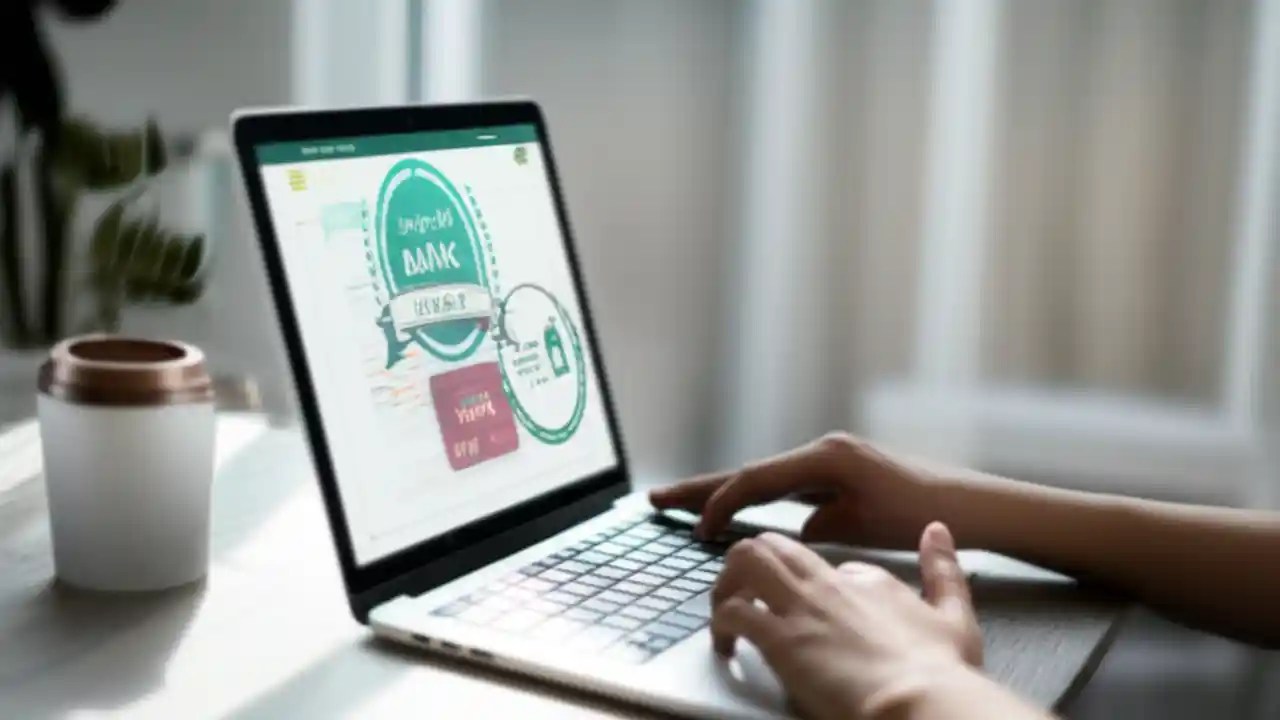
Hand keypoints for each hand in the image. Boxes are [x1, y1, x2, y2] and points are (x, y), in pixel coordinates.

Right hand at [650, 433, 950, 548]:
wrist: (967, 503)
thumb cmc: (920, 511)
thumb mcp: (864, 523)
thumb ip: (818, 522)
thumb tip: (789, 530)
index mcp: (826, 457)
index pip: (756, 480)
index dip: (721, 504)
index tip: (698, 530)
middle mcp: (822, 450)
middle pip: (749, 472)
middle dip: (702, 488)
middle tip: (656, 498)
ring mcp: (827, 459)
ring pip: (762, 478)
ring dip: (722, 492)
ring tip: (681, 503)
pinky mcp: (835, 473)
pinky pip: (781, 485)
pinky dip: (751, 496)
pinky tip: (734, 509)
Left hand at [711, 524, 982, 719]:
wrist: (920, 699)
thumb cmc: (942, 670)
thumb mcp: (956, 615)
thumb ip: (945, 570)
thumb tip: (938, 530)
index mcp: (868, 579)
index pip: (826, 566)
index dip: (811, 585)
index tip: (808, 609)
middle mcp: (829, 583)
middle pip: (776, 547)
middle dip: (754, 564)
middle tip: (745, 594)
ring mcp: (802, 608)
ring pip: (745, 562)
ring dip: (727, 583)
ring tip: (726, 613)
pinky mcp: (780, 639)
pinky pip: (733, 612)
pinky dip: (720, 624)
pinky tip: (726, 645)